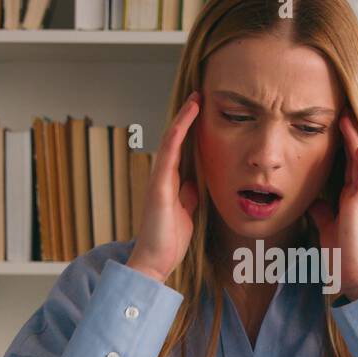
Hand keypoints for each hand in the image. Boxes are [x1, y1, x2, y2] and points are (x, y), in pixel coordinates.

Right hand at [127, 91, 201, 282]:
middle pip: (174, 139)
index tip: (202, 111)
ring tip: (196, 98)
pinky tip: (187, 118)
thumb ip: (190, 196)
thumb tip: (196, 183)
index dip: (190, 129)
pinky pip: (169, 153)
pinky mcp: (159, 186)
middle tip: (199, 95)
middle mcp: (162, 177)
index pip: (181, 149)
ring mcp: (159, 179)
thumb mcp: (188, 213)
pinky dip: (178, 133)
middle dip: (186, 117)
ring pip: (171, 140)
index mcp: (170, 183)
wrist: (155, 261)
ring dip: (183, 118)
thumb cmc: (169, 240)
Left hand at [308, 112, 357, 299]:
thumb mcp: (326, 228)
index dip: (341, 147)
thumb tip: (313, 200)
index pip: (347, 166)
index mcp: (350, 200)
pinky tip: (356, 147)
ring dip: (356, 142)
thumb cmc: (341, 258)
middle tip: (341, 114)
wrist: (352, 279)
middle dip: (349, 136)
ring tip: (347, 121)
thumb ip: (322, 212)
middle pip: (356, 158)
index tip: (332, 129)